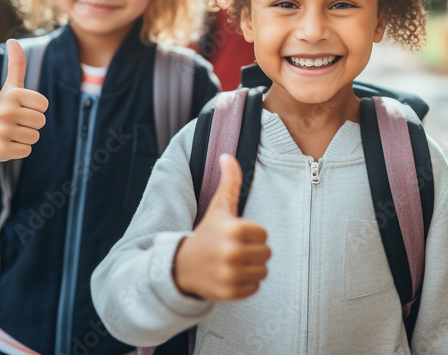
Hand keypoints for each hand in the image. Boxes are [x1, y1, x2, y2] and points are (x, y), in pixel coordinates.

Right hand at [0, 39, 48, 161]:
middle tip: (16, 121)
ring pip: (35, 137)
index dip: (36, 108)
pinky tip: (7, 143)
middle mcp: (5, 112)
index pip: (44, 105)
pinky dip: (20, 149)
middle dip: (32, 123)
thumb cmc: (3, 107)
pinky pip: (27, 150)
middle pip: (41, 121)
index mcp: (12, 95)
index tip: (21, 107)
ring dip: (26, 136)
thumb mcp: (11, 85)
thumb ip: (16, 63)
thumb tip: (13, 40)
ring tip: (11, 131)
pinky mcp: (1, 150)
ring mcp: (2, 132)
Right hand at [173, 154, 271, 300]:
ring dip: (251, 269)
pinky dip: (245, 285)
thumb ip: (229, 182)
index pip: (264, 234)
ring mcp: (230, 275)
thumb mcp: (218, 207)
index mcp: (234, 229)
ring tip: (232, 264)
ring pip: (263, 272)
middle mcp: (232, 252)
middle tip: (232, 251)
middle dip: (252, 252)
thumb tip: (227, 155)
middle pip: (266, 254)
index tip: (234, 236)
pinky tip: (229, 277)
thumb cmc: (206, 233)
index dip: (251, 234)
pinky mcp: (229, 293)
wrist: (181, 266)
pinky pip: (254, 289)